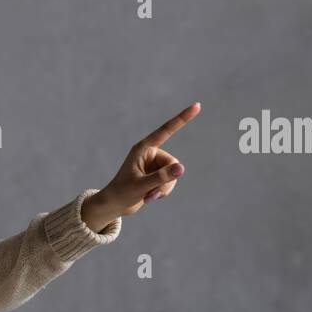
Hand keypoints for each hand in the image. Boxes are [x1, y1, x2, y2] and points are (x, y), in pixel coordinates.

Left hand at [81, 102, 199, 231]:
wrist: (115, 205)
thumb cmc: (122, 193)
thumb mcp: (141, 186)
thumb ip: (161, 177)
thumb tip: (181, 168)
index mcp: (143, 148)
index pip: (166, 131)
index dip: (182, 118)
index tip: (197, 106)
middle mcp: (150, 154)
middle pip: (173, 163)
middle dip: (166, 181)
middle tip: (151, 191)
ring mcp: (154, 164)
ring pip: (173, 174)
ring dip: (164, 188)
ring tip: (148, 195)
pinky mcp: (157, 174)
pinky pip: (170, 182)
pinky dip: (162, 191)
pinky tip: (149, 196)